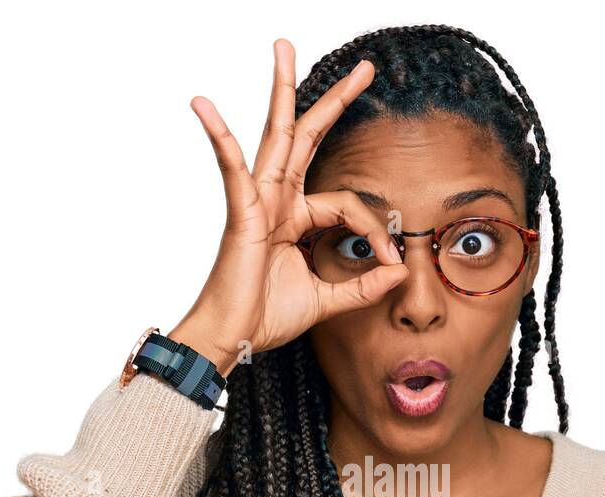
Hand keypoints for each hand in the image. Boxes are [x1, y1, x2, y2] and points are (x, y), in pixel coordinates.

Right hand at [167, 39, 407, 376]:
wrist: (232, 339)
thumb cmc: (265, 318)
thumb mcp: (327, 301)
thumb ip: (363, 286)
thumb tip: (400, 271)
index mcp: (295, 218)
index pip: (347, 203)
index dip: (375, 228)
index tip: (391, 260)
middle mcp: (277, 201)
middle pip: (308, 138)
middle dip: (335, 101)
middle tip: (364, 67)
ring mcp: (257, 203)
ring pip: (275, 135)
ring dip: (282, 90)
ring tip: (284, 49)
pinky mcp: (240, 215)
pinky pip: (232, 170)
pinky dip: (220, 137)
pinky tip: (204, 106)